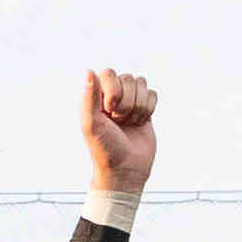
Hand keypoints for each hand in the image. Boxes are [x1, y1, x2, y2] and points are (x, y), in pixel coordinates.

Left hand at [83, 70, 158, 194]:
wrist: (126, 170)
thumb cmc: (105, 149)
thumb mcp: (91, 125)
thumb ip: (89, 98)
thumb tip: (89, 71)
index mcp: (95, 98)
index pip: (109, 73)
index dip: (113, 90)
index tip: (109, 110)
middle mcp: (112, 96)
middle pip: (128, 78)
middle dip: (126, 102)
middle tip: (119, 121)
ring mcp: (129, 101)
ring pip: (142, 84)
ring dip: (138, 106)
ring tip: (128, 123)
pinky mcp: (145, 108)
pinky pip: (153, 94)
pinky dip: (148, 110)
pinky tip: (140, 123)